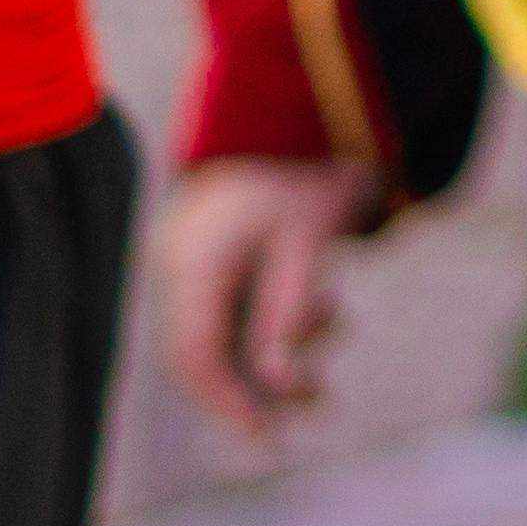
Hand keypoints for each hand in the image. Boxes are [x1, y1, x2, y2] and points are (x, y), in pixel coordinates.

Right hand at [149, 155, 370, 440]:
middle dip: (266, 382)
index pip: (196, 356)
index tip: (271, 437)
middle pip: (215, 351)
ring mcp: (205, 258)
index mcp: (192, 262)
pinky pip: (248, 304)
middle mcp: (188, 266)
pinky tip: (326, 309)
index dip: (230, 403)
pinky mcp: (229, 252)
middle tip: (321, 404)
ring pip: (237, 328)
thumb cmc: (304, 161)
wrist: (304, 88)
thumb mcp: (305, 235)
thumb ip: (289, 310)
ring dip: (286, 345)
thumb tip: (279, 388)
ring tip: (338, 326)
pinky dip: (284, 317)